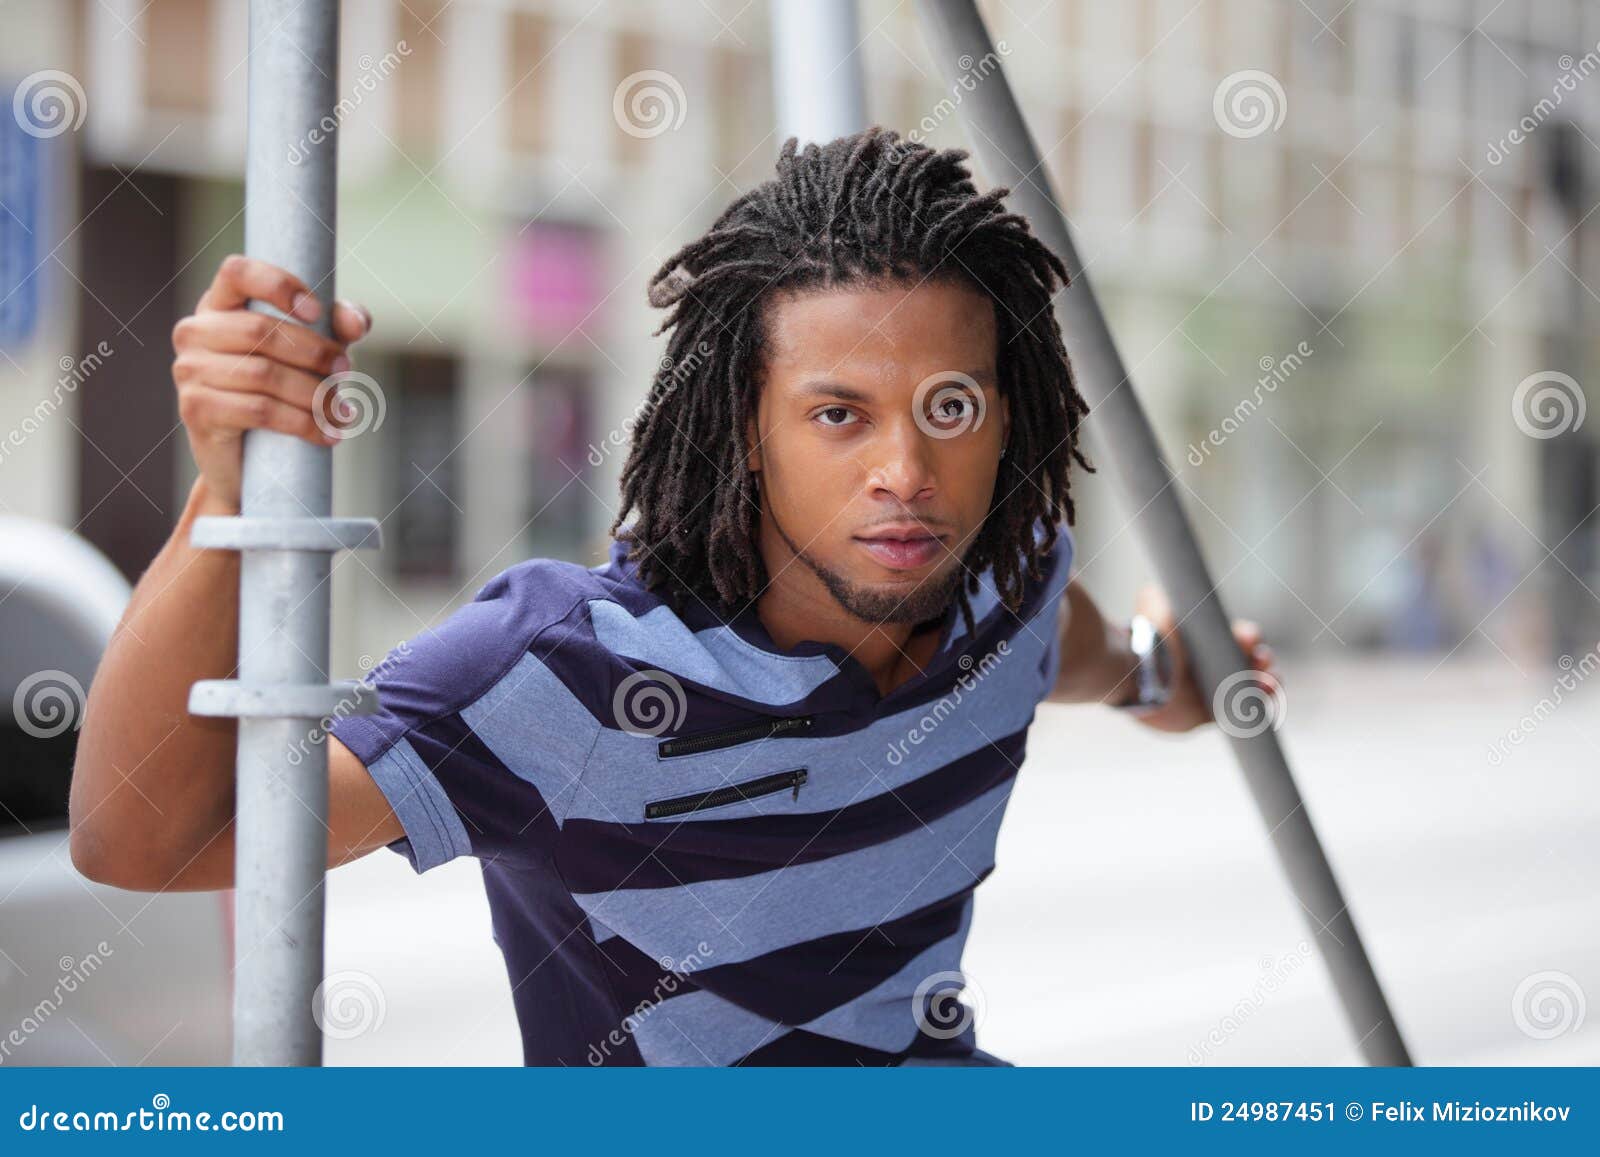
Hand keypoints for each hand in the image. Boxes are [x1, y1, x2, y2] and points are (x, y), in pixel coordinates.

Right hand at [172, 254, 372, 511]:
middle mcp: (195, 331)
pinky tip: (328, 434)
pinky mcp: (196, 409)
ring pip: (264, 374)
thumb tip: (356, 321)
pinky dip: (303, 423)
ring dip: (315, 394)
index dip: (277, 285)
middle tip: (347, 370)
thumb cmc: (283, 392)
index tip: (317, 311)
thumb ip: (336, 326)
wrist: (248, 460)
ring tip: (343, 411)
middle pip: (260, 330)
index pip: (237, 272)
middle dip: (314, 351)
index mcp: (219, 305)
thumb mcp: (314, 352)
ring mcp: (189, 370)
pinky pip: (259, 410)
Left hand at [1122, 582, 1277, 732]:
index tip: (1251, 637)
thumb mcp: (1157, 602)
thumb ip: (1163, 593)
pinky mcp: (1206, 716)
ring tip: (1268, 679)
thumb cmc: (1151, 637)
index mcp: (1196, 644)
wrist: (1140, 671)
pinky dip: (1258, 704)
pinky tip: (1264, 694)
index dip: (1247, 638)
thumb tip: (1160, 587)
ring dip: (1266, 681)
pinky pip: (1241, 713)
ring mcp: (1206, 692)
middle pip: (1246, 663)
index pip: (1231, 639)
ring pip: (1249, 687)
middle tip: (1262, 658)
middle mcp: (1202, 668)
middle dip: (1261, 659)